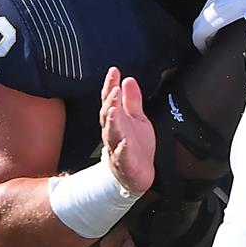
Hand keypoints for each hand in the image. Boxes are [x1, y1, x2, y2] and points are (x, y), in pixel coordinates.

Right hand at [100, 66, 155, 196]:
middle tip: (115, 89)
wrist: (135, 176)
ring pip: (111, 134)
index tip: (114, 71)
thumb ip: (132, 100)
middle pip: (108, 115)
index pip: (111, 100)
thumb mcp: (137, 119)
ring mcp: (117, 149)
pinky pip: (122, 156)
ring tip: (115, 110)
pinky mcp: (125, 164)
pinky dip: (123, 149)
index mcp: (116, 121)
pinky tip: (125, 142)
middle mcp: (113, 133)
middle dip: (111, 101)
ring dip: (112, 122)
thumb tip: (128, 79)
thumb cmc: (135, 146)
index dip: (110, 85)